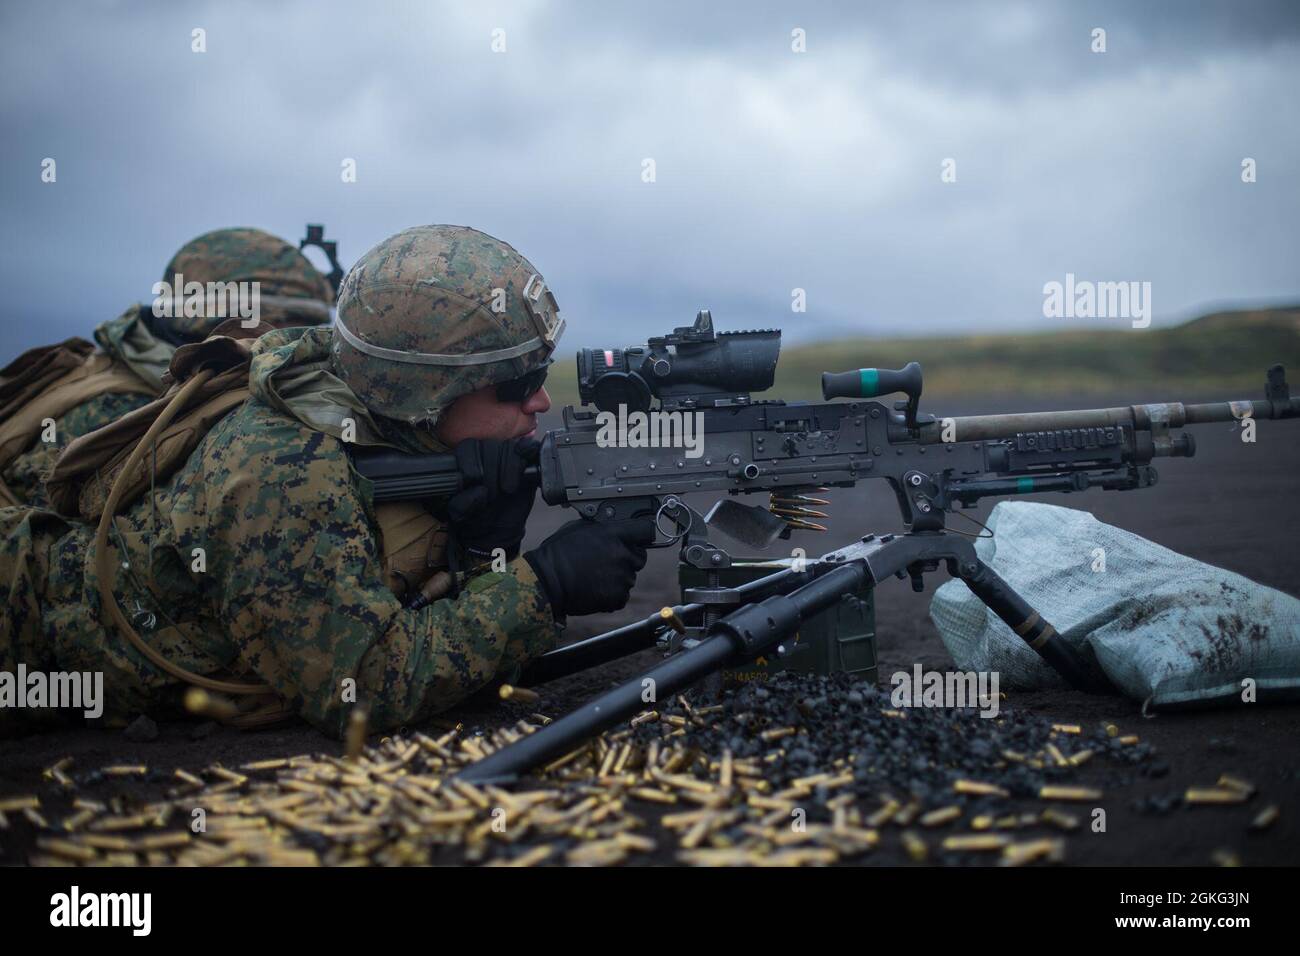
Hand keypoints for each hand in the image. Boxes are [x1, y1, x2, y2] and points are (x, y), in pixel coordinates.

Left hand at [443, 437, 539, 559]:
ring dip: (508, 470)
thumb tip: (480, 492)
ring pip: (508, 448)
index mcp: (465, 460)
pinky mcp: (528, 463)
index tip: (473, 484)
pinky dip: (528, 451)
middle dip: (490, 474)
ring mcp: (508, 456)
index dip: (470, 466)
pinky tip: (525, 469)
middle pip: (489, 447)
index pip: (467, 447)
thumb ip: (461, 504)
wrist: (495, 532)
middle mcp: (486, 453)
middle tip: (491, 496)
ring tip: (507, 490)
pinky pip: (529, 448)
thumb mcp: (459, 514)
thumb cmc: (474, 518)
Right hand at [524, 517, 654, 618]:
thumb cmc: (557, 553)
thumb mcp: (579, 528)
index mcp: (612, 533)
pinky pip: (622, 596)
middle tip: (608, 563)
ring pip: (629, 578)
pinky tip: (595, 589)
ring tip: (595, 578)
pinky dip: (612, 595)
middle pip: (640, 557)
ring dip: (617, 578)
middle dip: (628, 559)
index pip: (643, 530)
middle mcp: (621, 554)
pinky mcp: (617, 596)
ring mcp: (621, 577)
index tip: (637, 540)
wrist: (546, 581)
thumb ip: (602, 528)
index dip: (640, 535)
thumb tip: (612, 528)